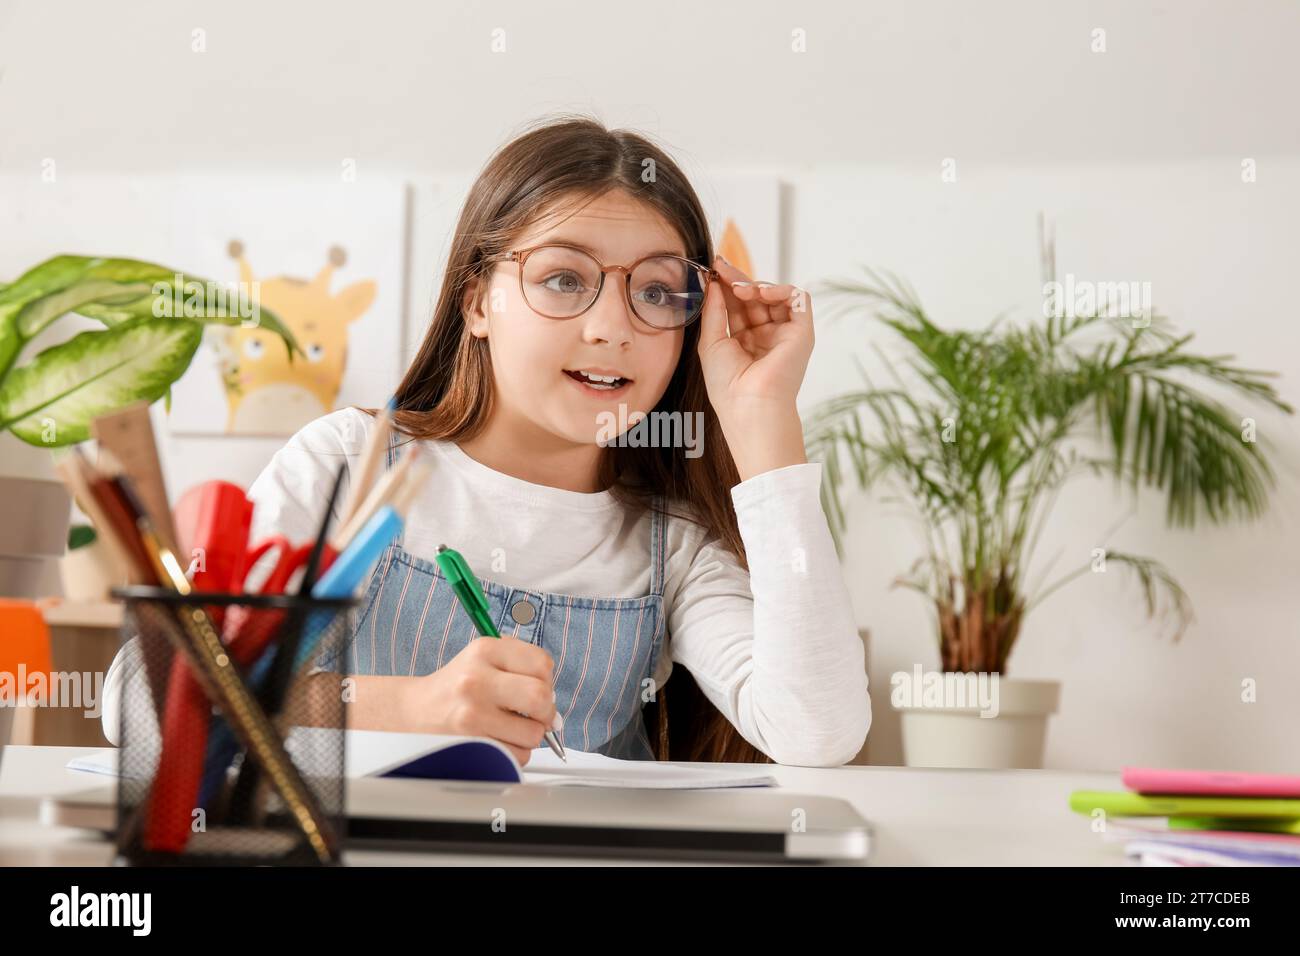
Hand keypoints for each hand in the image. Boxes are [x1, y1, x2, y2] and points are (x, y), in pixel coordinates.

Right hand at [397, 637, 559, 765]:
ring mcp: (471, 714)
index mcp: (485, 650)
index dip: (547, 681)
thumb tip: (555, 708)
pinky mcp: (469, 743)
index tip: (538, 690)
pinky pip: (516, 755)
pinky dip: (515, 753)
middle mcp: (476, 679)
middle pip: (541, 698)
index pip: (542, 664)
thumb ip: (523, 670)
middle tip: (534, 715)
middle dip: (545, 712)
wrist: (414, 712)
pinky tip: (497, 740)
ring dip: (529, 736)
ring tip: (509, 728)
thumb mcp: (484, 660)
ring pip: (532, 733)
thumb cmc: (457, 687)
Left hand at [696, 256, 813, 480]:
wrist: (750, 406)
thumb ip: (714, 311)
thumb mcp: (711, 342)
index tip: (712, 269)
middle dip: (737, 280)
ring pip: (775, 295)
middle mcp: (766, 336)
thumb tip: (713, 284)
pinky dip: (781, 289)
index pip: (737, 305)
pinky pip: (798, 299)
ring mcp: (784, 334)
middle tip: (721, 268)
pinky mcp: (802, 332)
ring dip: (756, 286)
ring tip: (739, 289)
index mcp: (744, 341)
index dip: (725, 286)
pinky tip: (761, 294)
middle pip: (754, 297)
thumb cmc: (728, 385)